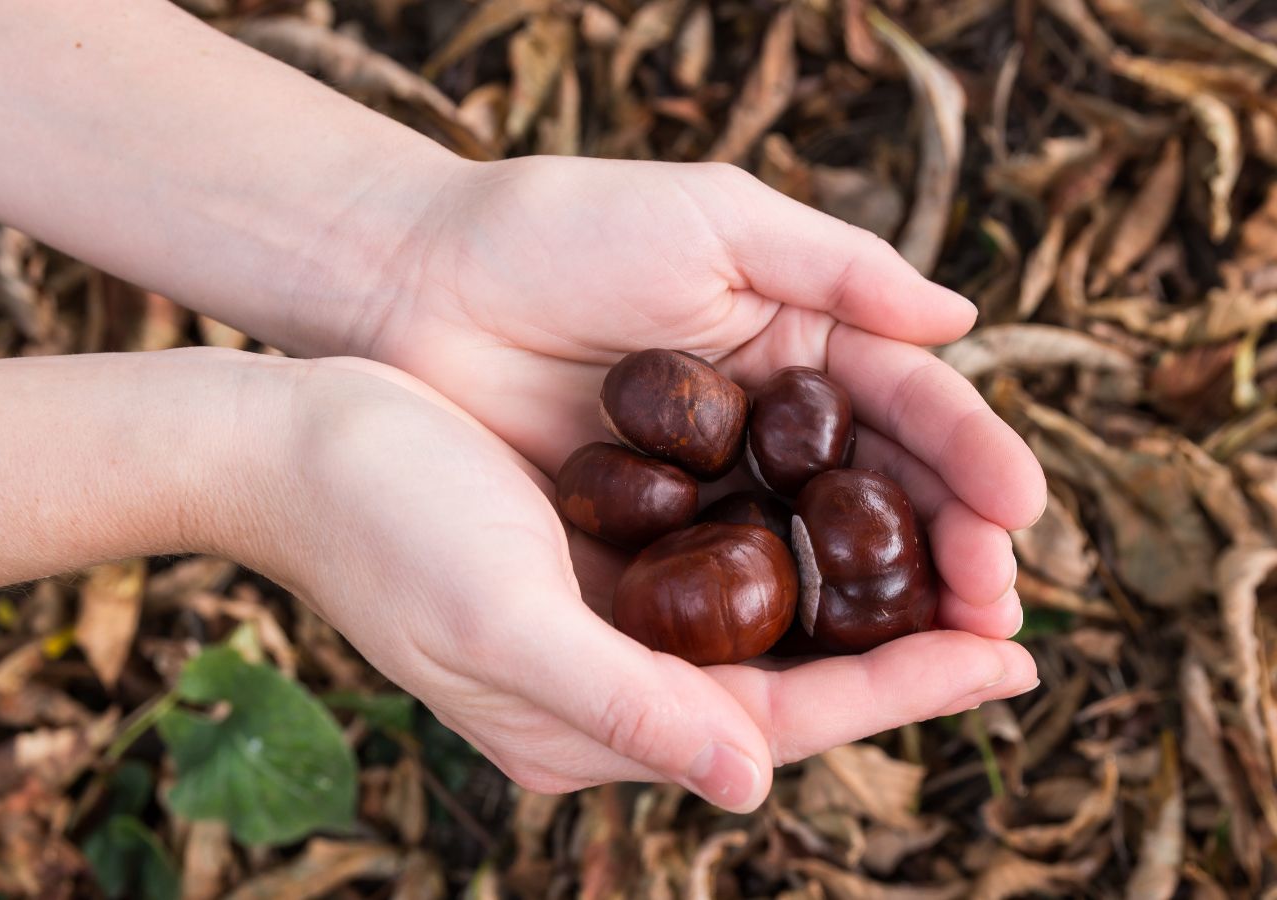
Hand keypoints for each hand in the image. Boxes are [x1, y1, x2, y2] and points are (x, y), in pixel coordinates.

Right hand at [269, 358, 1038, 812]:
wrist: (301, 446)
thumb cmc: (383, 523)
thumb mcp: (499, 616)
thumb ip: (623, 705)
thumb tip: (752, 786)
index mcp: (592, 727)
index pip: (780, 724)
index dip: (901, 692)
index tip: (1008, 655)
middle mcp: (614, 690)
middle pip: (792, 685)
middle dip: (905, 650)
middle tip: (1014, 611)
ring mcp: (609, 629)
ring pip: (770, 628)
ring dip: (865, 598)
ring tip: (963, 564)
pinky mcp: (602, 568)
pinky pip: (725, 571)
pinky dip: (798, 548)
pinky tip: (855, 512)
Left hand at [360, 155, 1044, 642]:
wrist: (419, 286)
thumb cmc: (561, 231)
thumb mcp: (712, 221)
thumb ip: (838, 267)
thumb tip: (964, 317)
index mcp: (800, 344)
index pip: (911, 412)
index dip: (972, 461)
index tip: (1020, 514)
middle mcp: (768, 429)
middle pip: (881, 502)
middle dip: (950, 554)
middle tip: (1000, 611)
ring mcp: (711, 493)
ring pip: (818, 561)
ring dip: (887, 611)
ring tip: (952, 654)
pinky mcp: (648, 547)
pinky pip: (733, 596)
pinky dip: (788, 630)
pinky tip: (836, 665)